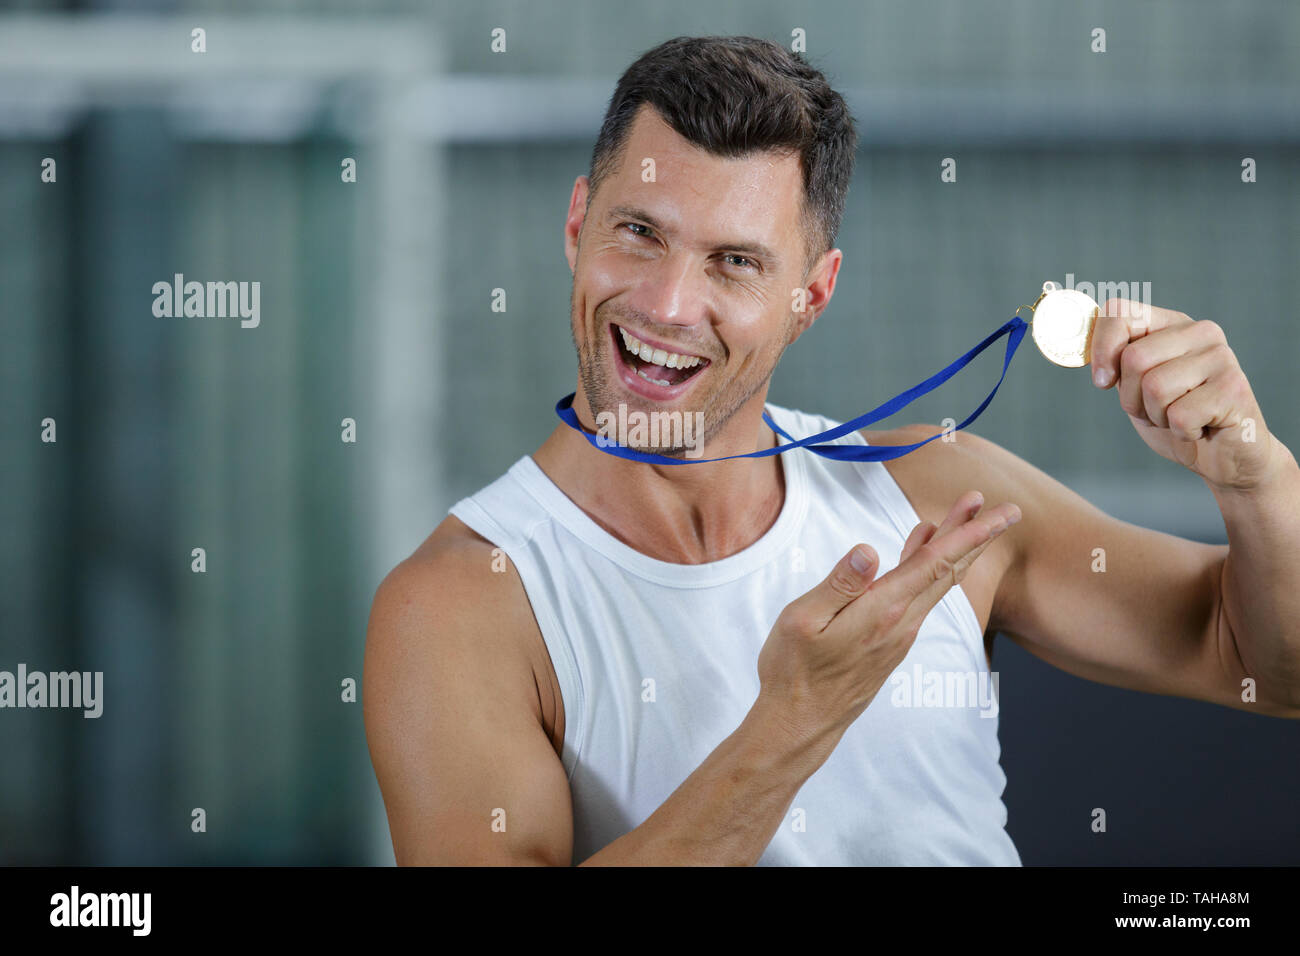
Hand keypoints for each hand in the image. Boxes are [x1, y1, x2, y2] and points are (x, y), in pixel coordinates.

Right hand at [754, 490, 1018, 750]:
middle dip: (977, 535)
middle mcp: (900, 623)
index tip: (1002, 512)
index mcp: (882, 611)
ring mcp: (899, 635)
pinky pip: (921, 597)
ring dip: (957, 550)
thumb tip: (868, 550)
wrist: (799, 724)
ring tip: (969, 520)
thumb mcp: (803, 620)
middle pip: (948, 570)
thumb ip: (838, 583)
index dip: (970, 532)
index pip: (935, 563)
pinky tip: (922, 554)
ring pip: (937, 584)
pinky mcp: (891, 644)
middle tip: (1007, 509)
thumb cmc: (793, 670)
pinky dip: (931, 570)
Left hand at [1089, 298, 1281, 492]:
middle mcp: (1202, 332)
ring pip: (1155, 387)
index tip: (1103, 382)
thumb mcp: (1134, 386)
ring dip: (1156, 416)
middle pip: (1134, 359)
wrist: (1222, 456)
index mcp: (1172, 323)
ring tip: (1179, 418)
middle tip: (1155, 410)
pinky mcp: (1234, 390)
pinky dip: (1180, 432)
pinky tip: (1200, 428)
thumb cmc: (1174, 417)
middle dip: (1132, 397)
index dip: (1101, 349)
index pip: (1120, 311)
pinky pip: (1179, 415)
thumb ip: (1114, 361)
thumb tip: (1078, 341)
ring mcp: (1222, 358)